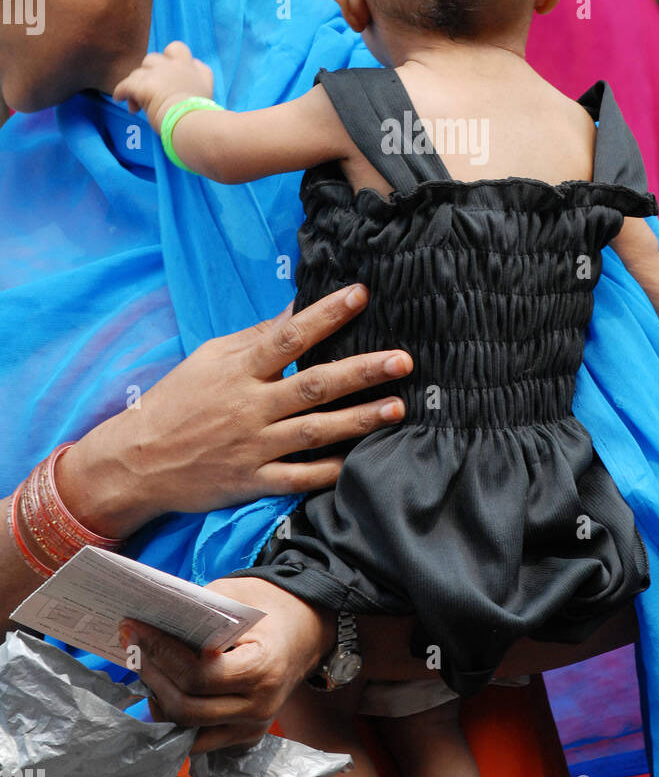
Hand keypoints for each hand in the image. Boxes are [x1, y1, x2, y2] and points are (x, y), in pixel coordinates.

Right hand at [57, 283, 412, 537]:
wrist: (137, 461)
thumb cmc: (177, 400)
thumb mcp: (209, 358)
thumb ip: (255, 337)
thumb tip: (297, 311)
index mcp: (239, 370)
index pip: (289, 336)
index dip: (326, 315)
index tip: (361, 295)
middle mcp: (250, 407)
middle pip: (314, 385)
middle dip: (361, 371)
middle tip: (403, 360)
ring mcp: (253, 446)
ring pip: (315, 432)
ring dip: (359, 420)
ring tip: (398, 407)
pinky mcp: (252, 481)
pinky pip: (297, 478)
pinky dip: (327, 472)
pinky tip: (359, 462)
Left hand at [113, 40, 213, 129]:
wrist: (194, 123)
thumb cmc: (201, 114)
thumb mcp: (207, 90)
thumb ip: (201, 75)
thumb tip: (193, 69)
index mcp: (194, 68)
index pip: (178, 50)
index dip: (168, 59)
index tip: (166, 73)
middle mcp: (177, 66)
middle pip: (153, 58)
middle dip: (148, 72)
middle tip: (150, 90)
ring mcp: (160, 73)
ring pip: (138, 72)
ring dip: (136, 84)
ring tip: (136, 103)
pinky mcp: (144, 85)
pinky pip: (125, 85)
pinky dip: (121, 92)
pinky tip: (119, 98)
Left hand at [120, 579, 334, 753]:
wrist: (309, 628)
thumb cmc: (272, 606)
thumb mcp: (236, 595)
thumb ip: (197, 610)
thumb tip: (151, 621)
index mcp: (262, 668)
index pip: (198, 674)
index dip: (160, 652)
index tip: (134, 628)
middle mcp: (259, 706)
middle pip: (187, 707)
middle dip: (152, 675)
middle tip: (132, 645)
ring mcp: (253, 726)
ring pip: (188, 728)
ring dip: (159, 698)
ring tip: (146, 665)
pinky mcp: (246, 734)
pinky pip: (200, 736)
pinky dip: (178, 714)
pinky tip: (165, 686)